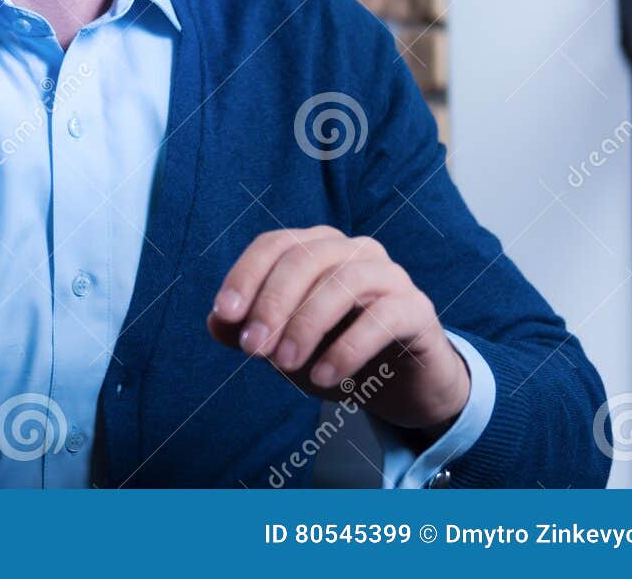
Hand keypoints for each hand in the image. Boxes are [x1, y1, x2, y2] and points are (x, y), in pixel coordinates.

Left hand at [207, 226, 470, 434]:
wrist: (400, 386)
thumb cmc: (333, 353)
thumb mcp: (284, 345)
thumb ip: (249, 331)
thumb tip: (215, 323)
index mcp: (316, 247)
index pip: (274, 245)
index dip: (245, 276)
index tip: (225, 315)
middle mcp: (354, 250)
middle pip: (305, 259)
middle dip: (272, 304)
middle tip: (252, 350)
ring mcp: (390, 275)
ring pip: (343, 282)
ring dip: (306, 325)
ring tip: (284, 366)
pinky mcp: (416, 308)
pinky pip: (383, 317)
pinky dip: (348, 347)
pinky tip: (325, 377)